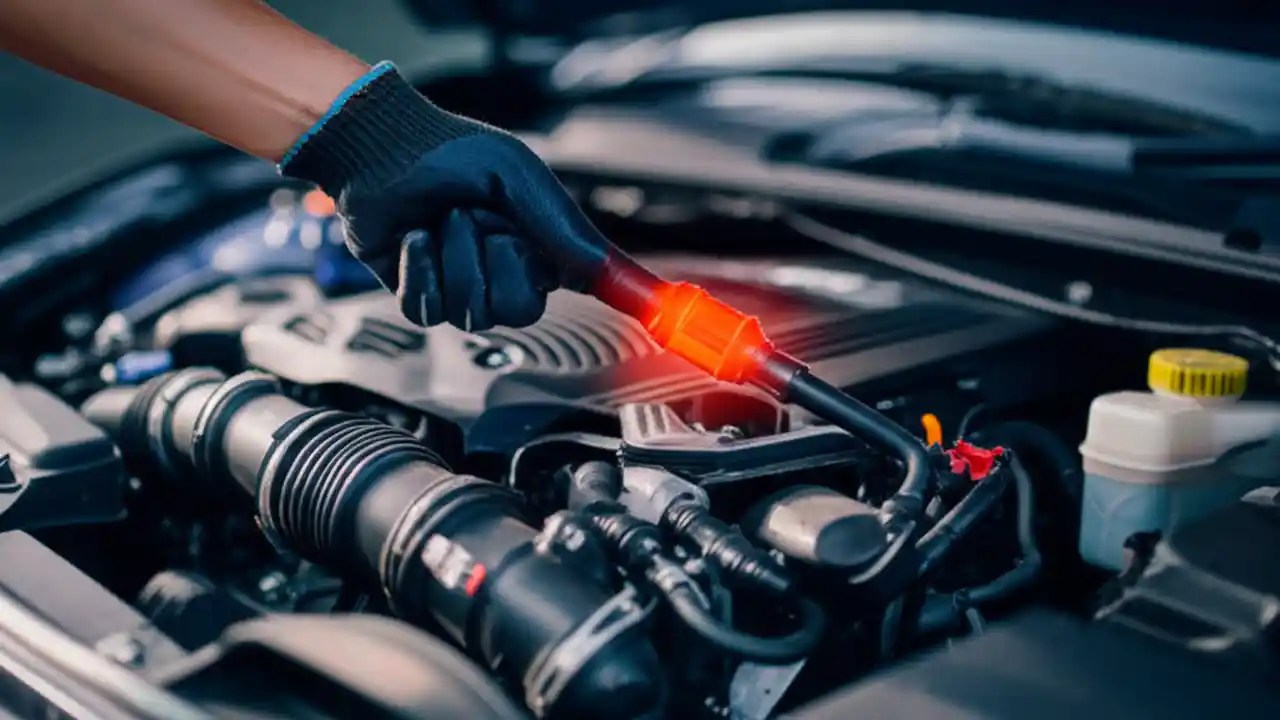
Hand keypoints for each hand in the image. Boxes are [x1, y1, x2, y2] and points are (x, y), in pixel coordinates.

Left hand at [281, 63, 611, 330]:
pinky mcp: (420, 295)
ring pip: (471, 313)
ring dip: (452, 257)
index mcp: (540, 241)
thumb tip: (604, 265)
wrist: (378, 149)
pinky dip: (418, 269)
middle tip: (479, 218)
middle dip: (497, 261)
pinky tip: (413, 237)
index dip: (607, 292)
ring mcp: (461, 287)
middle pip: (522, 311)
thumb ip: (562, 226)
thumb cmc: (448, 151)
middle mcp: (505, 270)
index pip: (584, 281)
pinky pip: (427, 311)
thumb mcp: (516, 176)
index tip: (647, 309)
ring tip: (441, 219)